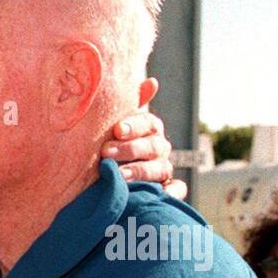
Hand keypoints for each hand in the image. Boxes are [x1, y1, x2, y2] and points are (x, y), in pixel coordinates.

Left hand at [99, 80, 185, 198]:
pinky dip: (173, 192)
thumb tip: (152, 82)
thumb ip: (126, 106)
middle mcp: (159, 148)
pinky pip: (176, 189)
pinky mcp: (165, 189)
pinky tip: (162, 195)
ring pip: (160, 167)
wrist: (101, 179)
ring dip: (141, 171)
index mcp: (149, 130)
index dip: (134, 125)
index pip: (148, 123)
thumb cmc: (108, 147)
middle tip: (106, 153)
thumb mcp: (111, 128)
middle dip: (130, 149)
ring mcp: (163, 169)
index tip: (117, 130)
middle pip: (152, 146)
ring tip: (119, 176)